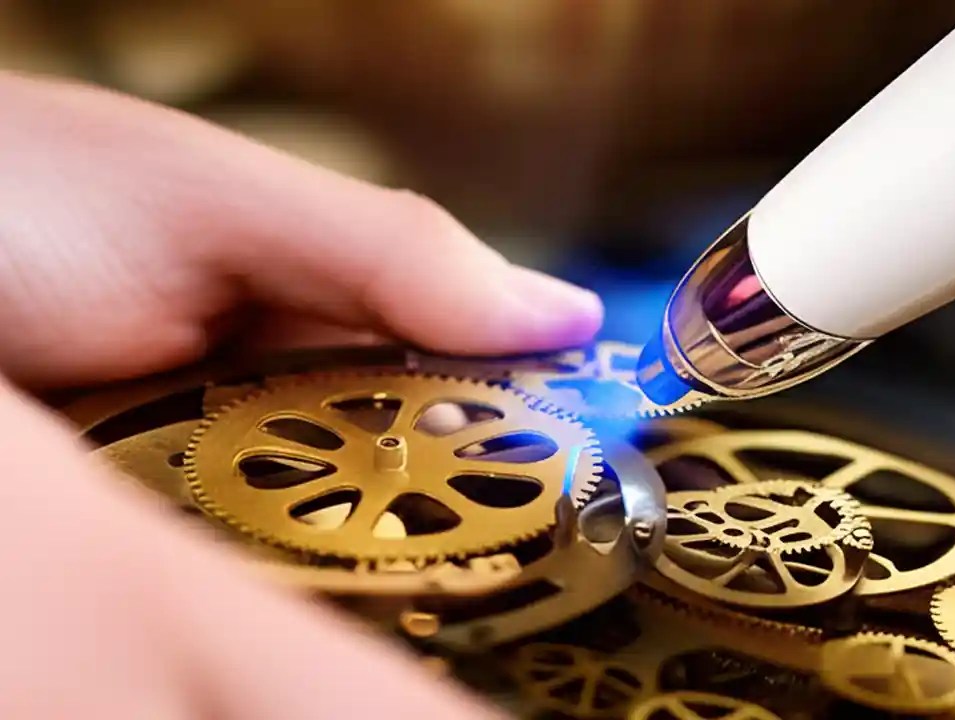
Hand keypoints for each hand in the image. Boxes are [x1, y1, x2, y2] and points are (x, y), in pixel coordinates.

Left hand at [0, 71, 602, 715]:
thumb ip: (387, 253)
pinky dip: (294, 609)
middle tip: (557, 579)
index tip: (624, 484)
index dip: (550, 431)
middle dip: (477, 528)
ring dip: (390, 578)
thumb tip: (567, 312)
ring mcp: (220, 489)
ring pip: (341, 553)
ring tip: (479, 613)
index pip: (473, 380)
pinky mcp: (168, 546)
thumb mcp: (211, 201)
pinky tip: (346, 621)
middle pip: (420, 485)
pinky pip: (253, 591)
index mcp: (325, 313)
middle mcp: (284, 407)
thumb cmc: (19, 197)